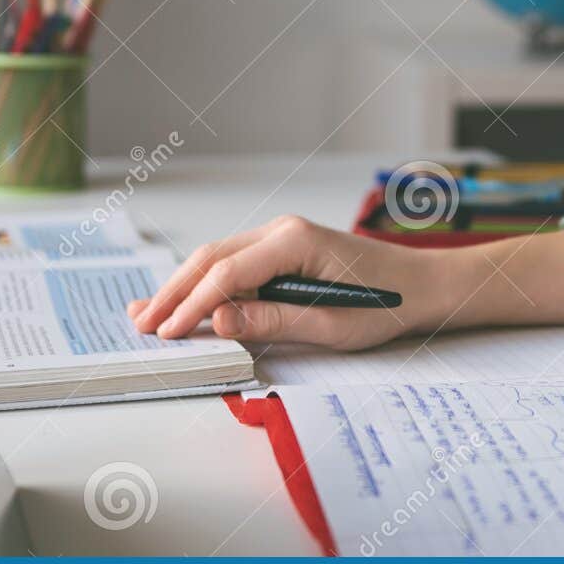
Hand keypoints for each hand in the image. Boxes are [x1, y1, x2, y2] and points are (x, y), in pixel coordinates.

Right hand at [128, 216, 465, 349]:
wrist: (422, 285)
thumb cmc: (387, 304)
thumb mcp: (332, 324)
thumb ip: (273, 320)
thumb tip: (218, 321)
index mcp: (295, 241)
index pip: (227, 274)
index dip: (191, 305)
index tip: (165, 333)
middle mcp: (283, 230)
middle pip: (212, 258)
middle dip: (174, 292)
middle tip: (141, 324)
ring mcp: (281, 236)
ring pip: (217, 258)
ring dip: (183, 286)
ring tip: (147, 315)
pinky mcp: (283, 250)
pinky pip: (235, 264)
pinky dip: (206, 284)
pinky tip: (184, 301)